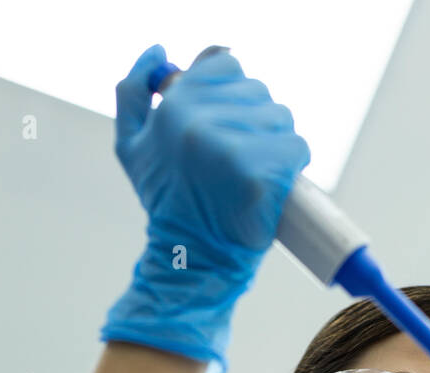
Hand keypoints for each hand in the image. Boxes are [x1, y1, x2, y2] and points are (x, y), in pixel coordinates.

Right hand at [101, 44, 310, 372]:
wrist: (189, 262)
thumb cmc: (168, 206)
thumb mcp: (132, 147)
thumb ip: (133, 93)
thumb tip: (157, 52)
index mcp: (173, 104)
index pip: (227, 65)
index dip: (233, 98)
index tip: (226, 131)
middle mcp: (200, 121)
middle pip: (258, 92)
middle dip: (255, 124)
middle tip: (236, 164)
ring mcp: (232, 148)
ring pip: (281, 119)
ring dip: (275, 147)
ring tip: (252, 178)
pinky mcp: (262, 175)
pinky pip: (297, 150)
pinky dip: (291, 170)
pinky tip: (270, 190)